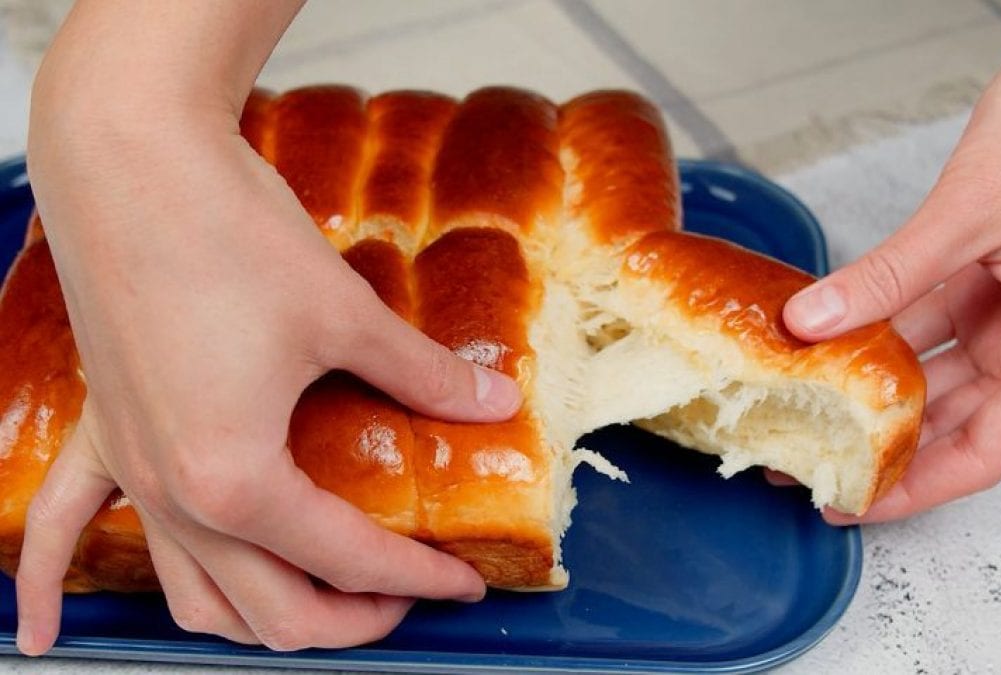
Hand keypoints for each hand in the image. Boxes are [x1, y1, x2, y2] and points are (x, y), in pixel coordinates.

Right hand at [16, 98, 522, 652]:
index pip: (347, 560)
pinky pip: (63, 526)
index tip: (465, 577)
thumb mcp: (346, 315)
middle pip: (269, 608)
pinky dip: (53, 586)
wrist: (131, 161)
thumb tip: (496, 402)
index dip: (418, 578)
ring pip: (189, 596)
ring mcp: (130, 470)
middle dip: (351, 618)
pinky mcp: (103, 434)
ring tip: (317, 605)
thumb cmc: (231, 234)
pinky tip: (48, 635)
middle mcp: (174, 496)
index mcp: (237, 479)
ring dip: (255, 618)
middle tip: (410, 592)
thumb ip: (423, 375)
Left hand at [780, 5, 1000, 523]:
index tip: (855, 502)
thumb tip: (812, 323)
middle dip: (880, 448)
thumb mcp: (966, 213)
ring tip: (802, 416)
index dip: (918, 486)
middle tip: (805, 464)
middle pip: (954, 424)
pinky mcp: (983, 284)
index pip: (986, 449)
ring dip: (871, 396)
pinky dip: (878, 339)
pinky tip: (827, 350)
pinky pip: (923, 327)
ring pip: (933, 378)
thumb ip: (887, 275)